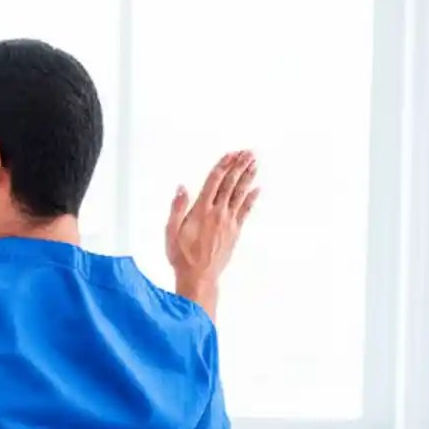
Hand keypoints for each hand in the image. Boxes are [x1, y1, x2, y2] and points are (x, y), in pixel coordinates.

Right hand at [166, 150, 259, 285]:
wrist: (199, 276)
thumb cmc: (182, 256)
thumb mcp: (171, 231)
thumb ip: (177, 207)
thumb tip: (182, 188)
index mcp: (201, 210)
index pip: (214, 182)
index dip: (223, 166)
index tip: (230, 154)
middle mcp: (217, 213)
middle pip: (230, 184)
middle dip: (239, 166)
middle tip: (248, 152)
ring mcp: (229, 222)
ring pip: (240, 194)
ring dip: (247, 177)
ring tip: (254, 164)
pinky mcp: (235, 232)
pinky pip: (245, 211)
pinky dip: (251, 199)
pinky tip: (257, 189)